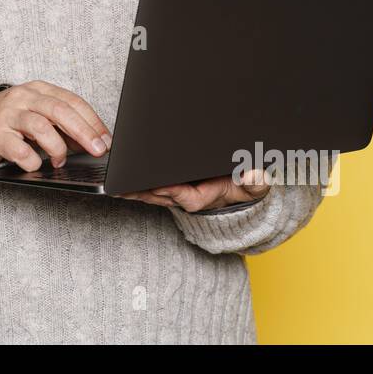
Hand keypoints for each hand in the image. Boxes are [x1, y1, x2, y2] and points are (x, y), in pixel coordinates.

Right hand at [0, 80, 110, 171]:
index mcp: (39, 90)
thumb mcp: (39, 112)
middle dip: (83, 132)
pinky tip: (36, 164)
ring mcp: (9, 115)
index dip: (92, 121)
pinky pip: (19, 150)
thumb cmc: (14, 119)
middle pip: (60, 111)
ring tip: (60, 160)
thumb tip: (92, 141)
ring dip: (57, 147)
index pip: (72, 101)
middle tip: (97, 150)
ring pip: (40, 127)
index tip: (106, 139)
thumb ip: (63, 123)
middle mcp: (24, 98)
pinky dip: (33, 161)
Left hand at [115, 168, 269, 211]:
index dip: (171, 191)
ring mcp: (175, 193)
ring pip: (151, 191)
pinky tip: (120, 175)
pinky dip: (135, 181)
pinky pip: (150, 185)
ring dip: (134, 186)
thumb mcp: (256, 185)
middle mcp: (185, 197)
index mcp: (203, 198)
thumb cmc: (245, 186)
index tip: (159, 185)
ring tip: (116, 178)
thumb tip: (254, 175)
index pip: (184, 195)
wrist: (240, 188)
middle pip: (160, 194)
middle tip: (125, 180)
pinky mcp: (169, 187)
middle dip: (143, 188)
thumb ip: (256, 181)